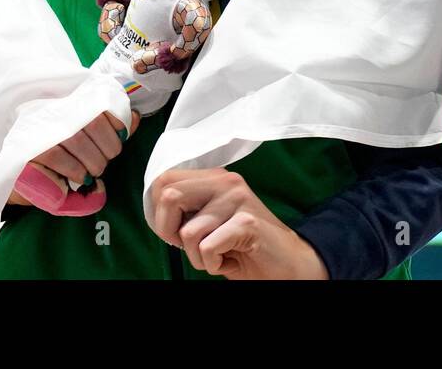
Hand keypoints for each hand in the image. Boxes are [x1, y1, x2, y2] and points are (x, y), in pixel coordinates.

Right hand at [7, 110, 139, 209]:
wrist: (23, 177)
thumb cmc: (61, 157)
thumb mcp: (88, 140)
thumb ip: (112, 127)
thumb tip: (134, 117)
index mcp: (71, 101)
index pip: (101, 102)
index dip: (117, 121)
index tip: (120, 137)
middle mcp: (54, 109)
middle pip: (92, 123)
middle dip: (107, 148)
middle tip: (104, 162)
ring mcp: (40, 126)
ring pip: (77, 141)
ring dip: (93, 162)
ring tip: (91, 172)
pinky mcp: (28, 147)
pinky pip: (58, 157)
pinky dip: (75, 171)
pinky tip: (78, 177)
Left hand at [148, 168, 328, 279]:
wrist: (287, 264)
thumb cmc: (241, 246)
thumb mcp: (209, 220)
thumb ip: (187, 208)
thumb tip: (154, 208)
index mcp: (214, 177)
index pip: (164, 179)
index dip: (158, 211)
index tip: (174, 231)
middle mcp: (226, 181)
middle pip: (169, 195)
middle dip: (168, 230)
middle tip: (189, 245)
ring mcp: (238, 199)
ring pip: (188, 231)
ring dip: (195, 256)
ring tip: (216, 255)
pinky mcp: (247, 223)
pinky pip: (206, 247)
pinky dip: (211, 264)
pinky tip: (228, 260)